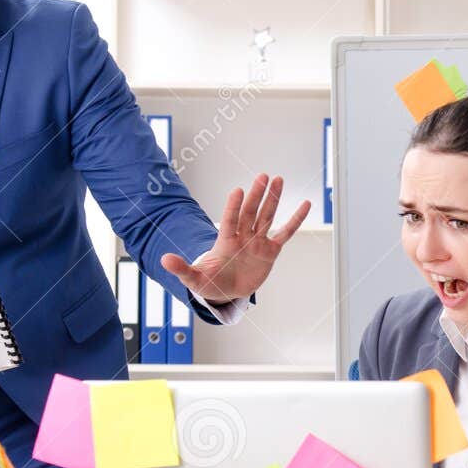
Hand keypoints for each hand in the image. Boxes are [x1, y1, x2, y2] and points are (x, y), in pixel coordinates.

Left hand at [160, 174, 310, 304]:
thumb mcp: (194, 278)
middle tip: (263, 176)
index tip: (238, 191)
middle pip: (251, 213)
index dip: (233, 207)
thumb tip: (164, 260)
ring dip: (273, 199)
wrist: (226, 291)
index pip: (230, 220)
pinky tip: (304, 204)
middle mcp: (243, 237)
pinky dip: (295, 220)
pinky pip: (285, 233)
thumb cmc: (210, 282)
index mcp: (225, 241)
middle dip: (257, 195)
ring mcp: (257, 242)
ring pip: (267, 217)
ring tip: (278, 179)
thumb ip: (182, 268)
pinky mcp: (270, 251)